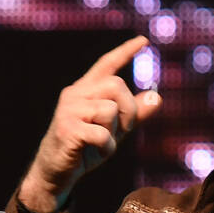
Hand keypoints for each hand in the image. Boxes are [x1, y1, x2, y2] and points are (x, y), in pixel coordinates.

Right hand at [19, 36, 161, 212]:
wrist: (56, 172)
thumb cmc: (84, 149)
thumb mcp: (114, 131)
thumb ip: (134, 115)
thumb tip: (157, 97)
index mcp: (86, 90)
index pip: (107, 65)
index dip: (126, 52)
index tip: (144, 41)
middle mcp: (76, 94)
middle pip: (116, 85)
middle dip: (128, 109)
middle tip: (122, 130)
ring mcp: (69, 110)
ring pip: (110, 109)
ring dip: (115, 131)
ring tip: (103, 143)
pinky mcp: (67, 128)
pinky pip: (102, 134)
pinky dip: (107, 147)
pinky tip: (98, 152)